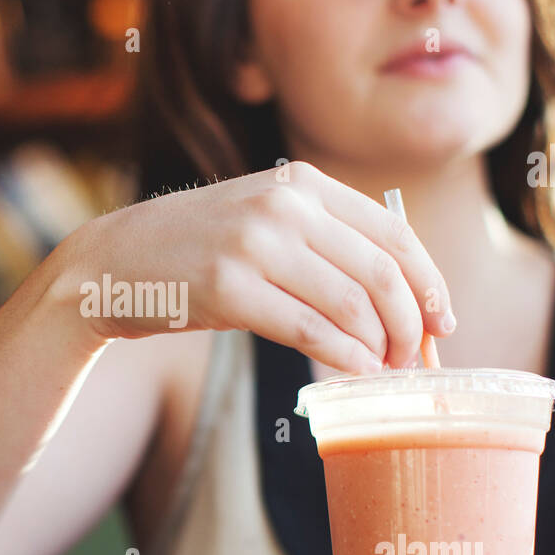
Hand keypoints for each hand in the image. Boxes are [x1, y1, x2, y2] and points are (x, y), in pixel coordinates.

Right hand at [57, 161, 455, 373]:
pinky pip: (310, 329)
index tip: (443, 322)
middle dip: (410, 325)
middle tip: (413, 360)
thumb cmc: (195, 250)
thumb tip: (394, 300)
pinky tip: (352, 372)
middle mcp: (283, 205)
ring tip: (380, 370)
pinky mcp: (228, 288)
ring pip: (352, 304)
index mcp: (300, 182)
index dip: (428, 282)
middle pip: (381, 271)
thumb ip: (321, 241)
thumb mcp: (261, 218)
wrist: (112, 262)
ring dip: (378, 347)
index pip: (393, 232)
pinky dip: (343, 356)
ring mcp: (255, 244)